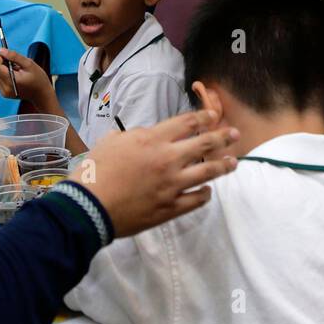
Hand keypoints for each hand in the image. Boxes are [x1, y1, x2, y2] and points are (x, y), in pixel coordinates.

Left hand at [0, 48, 55, 108]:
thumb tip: (1, 50)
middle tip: (16, 63)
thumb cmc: (38, 79)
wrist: (42, 94)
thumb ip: (14, 56)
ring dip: (4, 70)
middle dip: (3, 63)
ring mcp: (4, 92)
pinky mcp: (5, 94)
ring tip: (17, 71)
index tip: (7, 54)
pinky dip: (5, 76)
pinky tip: (15, 77)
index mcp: (11, 81)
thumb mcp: (29, 64)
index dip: (0, 57)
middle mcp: (5, 88)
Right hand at [72, 109, 239, 237]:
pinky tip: (208, 191)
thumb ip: (130, 135)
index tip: (214, 116)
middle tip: (234, 134)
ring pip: (208, 171)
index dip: (204, 117)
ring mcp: (173, 184)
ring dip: (223, 165)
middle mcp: (168, 158)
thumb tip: (139, 135)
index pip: (187, 122)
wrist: (89, 206)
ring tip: (233, 162)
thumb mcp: (109, 142)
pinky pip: (197, 199)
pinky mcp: (171, 207)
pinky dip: (205, 194)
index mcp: (152, 139)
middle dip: (223, 136)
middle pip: (205, 143)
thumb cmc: (94, 171)